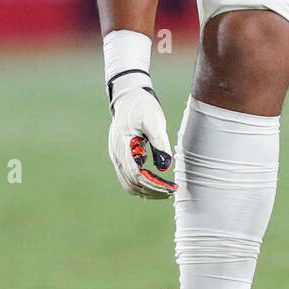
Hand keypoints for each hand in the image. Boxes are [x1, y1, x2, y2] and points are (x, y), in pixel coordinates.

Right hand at [108, 70, 175, 198]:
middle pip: (132, 184)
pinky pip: (128, 176)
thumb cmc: (143, 107)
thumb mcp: (153, 120)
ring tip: (165, 190)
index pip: (137, 175)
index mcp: (124, 146)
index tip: (170, 188)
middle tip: (171, 191)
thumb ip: (159, 141)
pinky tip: (156, 182)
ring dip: (146, 190)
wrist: (129, 96)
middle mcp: (117, 154)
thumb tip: (165, 166)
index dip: (154, 185)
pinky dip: (141, 184)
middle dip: (151, 191)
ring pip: (128, 183)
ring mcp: (117, 156)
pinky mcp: (120, 156)